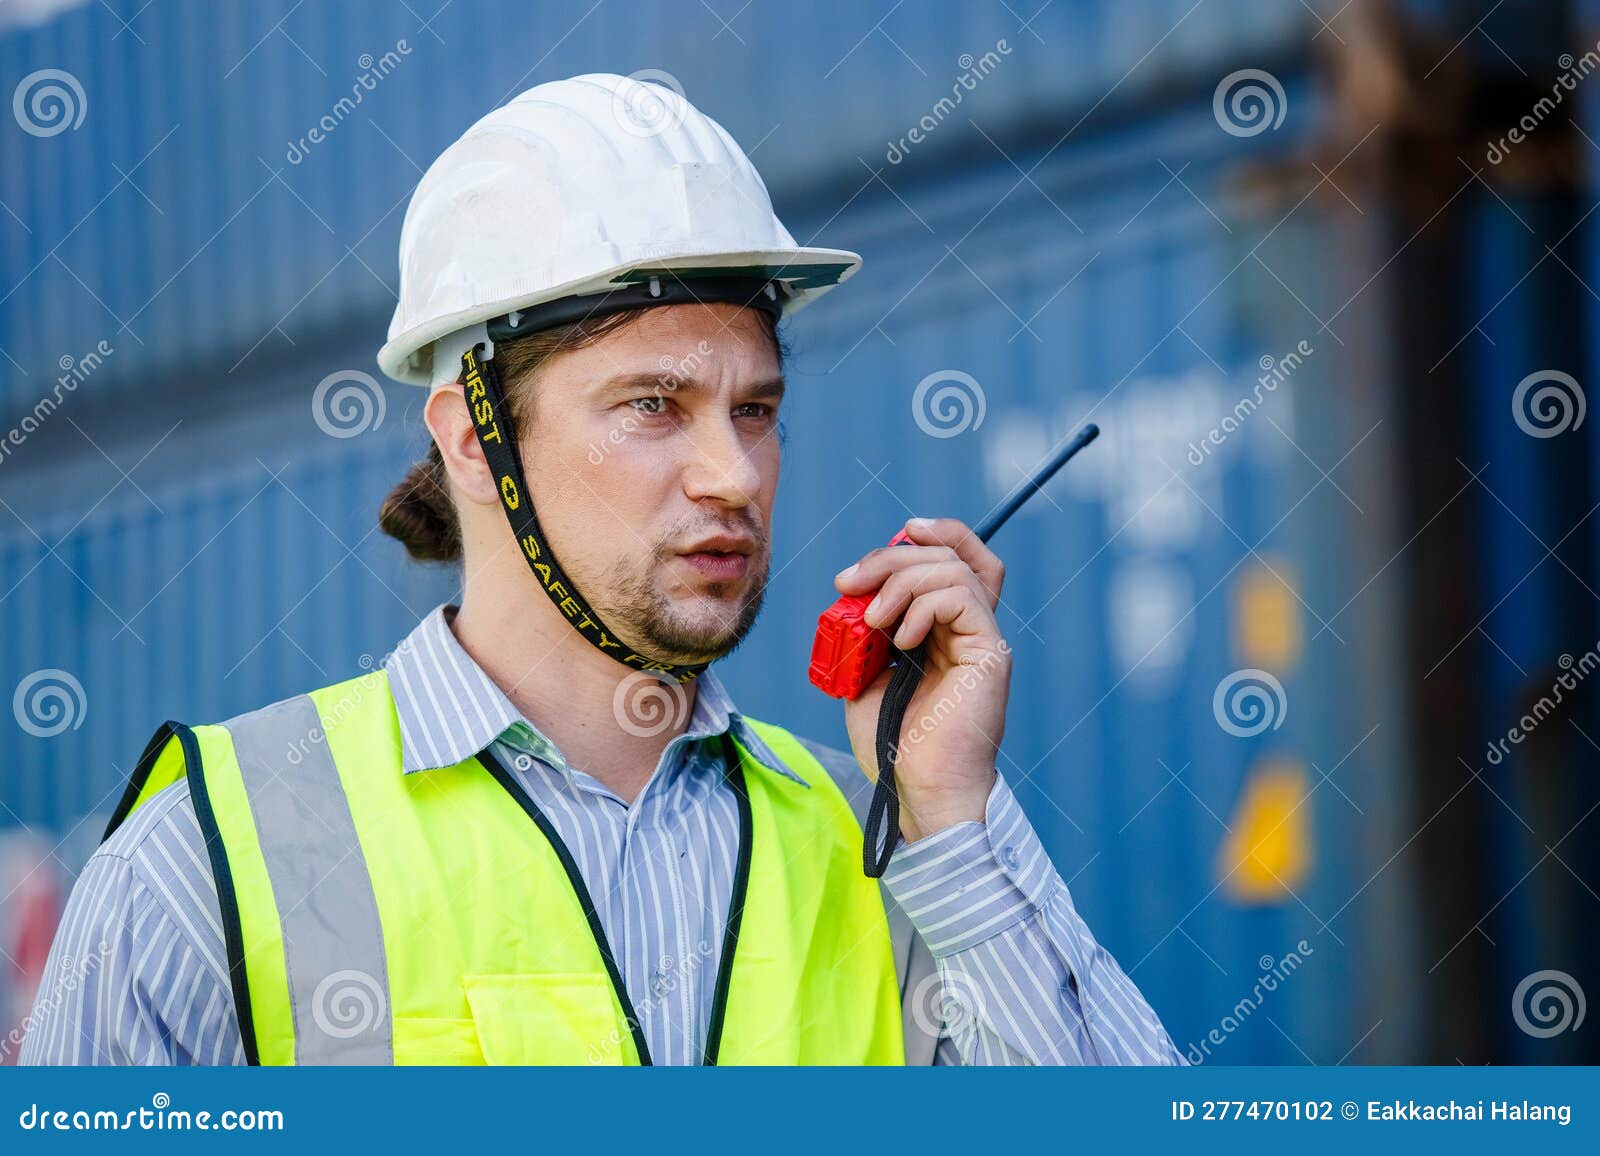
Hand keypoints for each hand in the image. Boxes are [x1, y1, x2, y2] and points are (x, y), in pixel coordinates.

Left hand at [834, 517, 1011, 841]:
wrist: (915, 788)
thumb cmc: (892, 744)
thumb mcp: (864, 674)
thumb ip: (864, 631)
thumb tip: (854, 591)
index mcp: (946, 631)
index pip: (959, 559)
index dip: (937, 534)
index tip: (902, 531)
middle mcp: (971, 630)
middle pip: (949, 556)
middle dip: (892, 557)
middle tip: (848, 583)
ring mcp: (984, 639)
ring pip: (953, 570)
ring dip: (901, 582)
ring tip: (872, 622)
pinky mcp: (991, 653)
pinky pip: (962, 597)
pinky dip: (923, 605)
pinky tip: (899, 640)